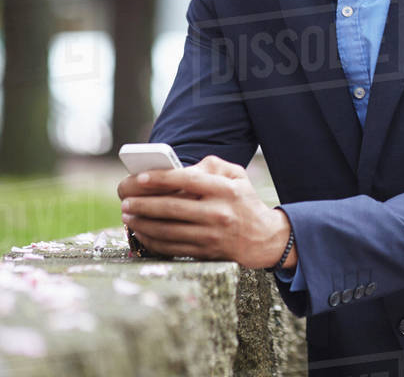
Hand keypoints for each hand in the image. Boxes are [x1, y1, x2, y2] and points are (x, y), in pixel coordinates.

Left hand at [118, 155, 294, 269]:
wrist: (263, 238)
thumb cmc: (244, 201)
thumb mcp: (237, 176)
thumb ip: (212, 165)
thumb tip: (180, 168)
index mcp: (225, 190)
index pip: (187, 180)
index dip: (160, 178)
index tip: (139, 178)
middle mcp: (218, 213)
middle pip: (171, 207)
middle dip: (143, 204)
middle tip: (126, 201)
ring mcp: (211, 235)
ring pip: (167, 230)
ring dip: (142, 223)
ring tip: (128, 215)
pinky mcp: (204, 252)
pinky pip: (170, 247)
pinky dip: (150, 240)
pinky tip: (140, 232)